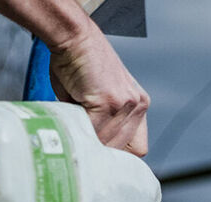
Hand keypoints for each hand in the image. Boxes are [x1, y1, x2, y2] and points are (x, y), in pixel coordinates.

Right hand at [49, 24, 149, 155]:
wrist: (73, 39)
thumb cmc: (78, 66)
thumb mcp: (97, 99)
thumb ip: (101, 124)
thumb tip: (91, 151)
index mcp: (139, 105)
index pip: (137, 149)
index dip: (116, 154)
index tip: (98, 153)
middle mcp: (138, 105)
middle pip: (122, 150)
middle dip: (99, 150)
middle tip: (81, 144)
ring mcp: (126, 104)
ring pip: (107, 144)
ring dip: (88, 142)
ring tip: (73, 130)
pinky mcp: (110, 103)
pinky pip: (94, 133)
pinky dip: (80, 133)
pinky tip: (71, 122)